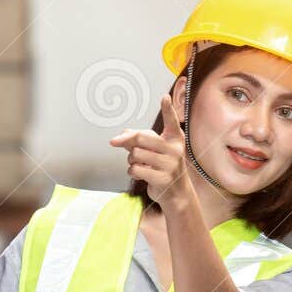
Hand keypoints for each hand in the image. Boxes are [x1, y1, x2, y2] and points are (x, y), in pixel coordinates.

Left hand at [109, 92, 196, 212]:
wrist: (176, 193)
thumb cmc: (163, 167)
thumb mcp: (155, 151)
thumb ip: (140, 140)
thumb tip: (122, 133)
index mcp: (175, 139)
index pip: (171, 121)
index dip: (168, 109)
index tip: (164, 97)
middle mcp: (175, 149)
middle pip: (141, 138)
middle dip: (126, 142)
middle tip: (115, 142)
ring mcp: (170, 164)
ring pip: (135, 155)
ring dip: (130, 160)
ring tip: (140, 164)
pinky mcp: (162, 178)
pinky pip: (135, 169)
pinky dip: (132, 172)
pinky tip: (141, 174)